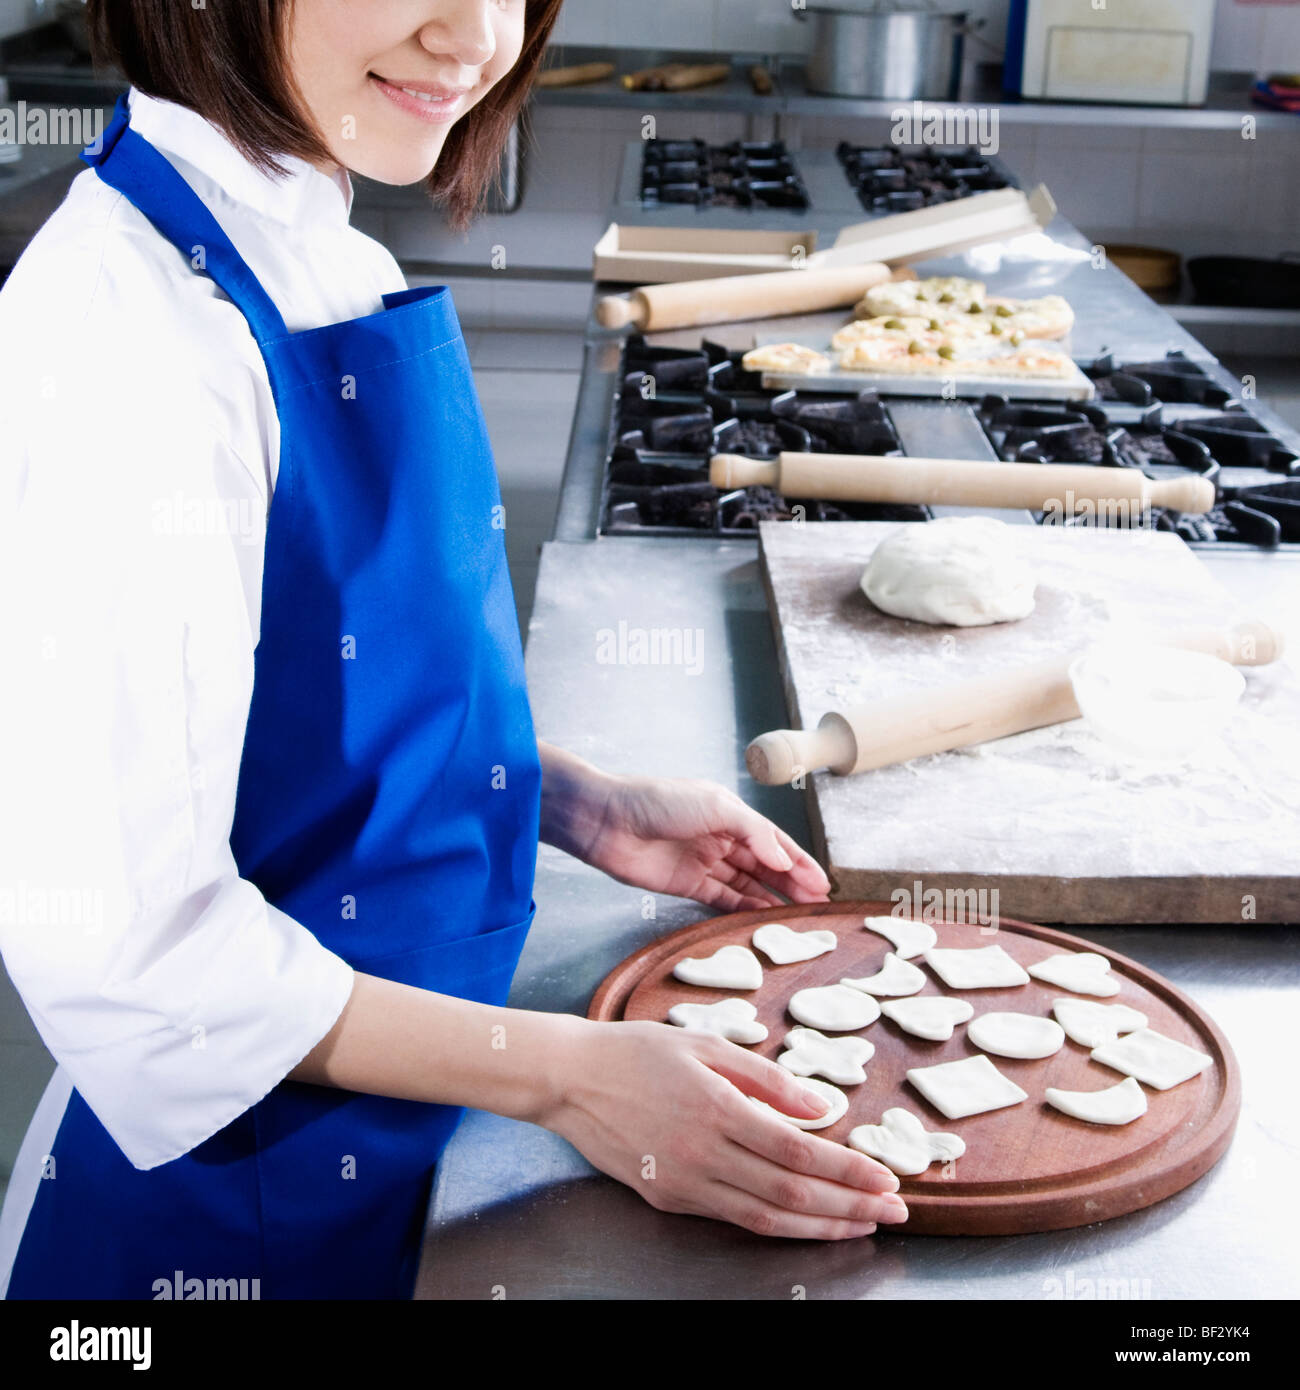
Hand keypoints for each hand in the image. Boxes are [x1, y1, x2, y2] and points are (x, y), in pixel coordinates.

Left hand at [540, 748, 829, 910]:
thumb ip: (753, 832)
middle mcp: (720, 836)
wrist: (607, 821)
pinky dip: (743, 908)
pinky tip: (763, 918)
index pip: (774, 841)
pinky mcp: (686, 884)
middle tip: (817, 905)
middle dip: (792, 883)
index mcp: (730, 812)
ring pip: (747, 883)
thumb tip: (784, 859)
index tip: (822, 884)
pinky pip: (722, 898)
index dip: (799, 862)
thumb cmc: (658, 802)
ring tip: (797, 916)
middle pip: (765, 864)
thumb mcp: (716, 806)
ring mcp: (703, 861)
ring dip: (772, 898)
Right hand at [542, 1017, 907, 1238]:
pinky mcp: (668, 1199)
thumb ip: (767, 1078)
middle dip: (850, 1207)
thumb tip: (821, 1106)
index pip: (799, 1152)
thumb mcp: (707, 1045)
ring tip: (861, 1226)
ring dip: (821, 1227)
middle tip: (895, 1212)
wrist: (570, 1079)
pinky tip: (804, 1220)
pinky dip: (777, 1224)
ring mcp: (683, 1183)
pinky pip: (733, 1218)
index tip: (886, 1178)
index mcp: (716, 1108)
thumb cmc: (638, 1051)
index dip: (849, 1170)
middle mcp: (702, 1154)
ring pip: (766, 1218)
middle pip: (791, 1194)